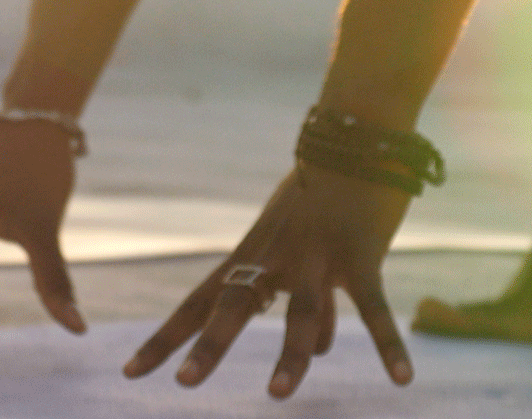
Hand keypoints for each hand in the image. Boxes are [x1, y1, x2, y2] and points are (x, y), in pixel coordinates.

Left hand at [124, 165, 414, 398]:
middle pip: (234, 304)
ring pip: (300, 312)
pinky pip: (374, 309)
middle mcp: (274, 256)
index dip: (166, 339)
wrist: (356, 138)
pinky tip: (402, 380)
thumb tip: (324, 349)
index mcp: (251, 254)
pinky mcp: (360, 255)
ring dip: (290, 355)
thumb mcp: (301, 243)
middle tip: (184, 383)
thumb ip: (312, 300)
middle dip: (209, 346)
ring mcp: (317, 255)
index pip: (198, 302)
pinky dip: (388, 345)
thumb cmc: (325, 192)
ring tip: (276, 395)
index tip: (130, 372)